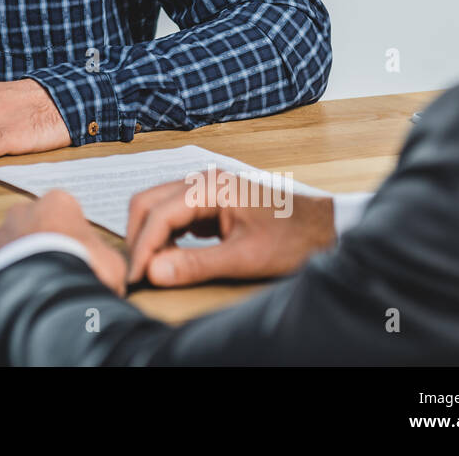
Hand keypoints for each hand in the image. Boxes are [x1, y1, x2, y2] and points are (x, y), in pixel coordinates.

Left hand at [0, 189, 125, 294]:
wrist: (41, 289)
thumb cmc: (81, 268)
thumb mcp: (112, 264)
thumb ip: (108, 264)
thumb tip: (110, 279)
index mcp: (57, 203)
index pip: (67, 214)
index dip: (75, 239)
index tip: (80, 259)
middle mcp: (23, 211)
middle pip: (36, 227)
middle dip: (43, 247)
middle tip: (58, 274)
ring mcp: (0, 234)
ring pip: (12, 247)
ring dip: (22, 263)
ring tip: (38, 290)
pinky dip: (5, 280)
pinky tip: (19, 298)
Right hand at [124, 168, 335, 286]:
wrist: (324, 230)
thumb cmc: (292, 238)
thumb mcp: (244, 257)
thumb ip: (197, 264)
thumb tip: (154, 272)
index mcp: (208, 187)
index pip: (157, 214)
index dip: (142, 247)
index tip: (134, 277)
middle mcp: (201, 181)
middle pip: (148, 202)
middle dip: (138, 237)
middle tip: (137, 272)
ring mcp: (204, 189)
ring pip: (157, 207)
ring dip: (150, 236)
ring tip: (154, 268)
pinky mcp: (209, 202)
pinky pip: (174, 214)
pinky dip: (164, 235)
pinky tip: (172, 256)